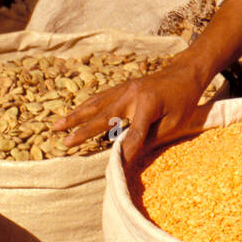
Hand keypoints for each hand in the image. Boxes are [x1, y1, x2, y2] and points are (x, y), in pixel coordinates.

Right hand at [52, 52, 216, 165]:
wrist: (185, 72)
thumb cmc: (183, 100)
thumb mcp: (175, 122)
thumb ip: (151, 136)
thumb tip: (129, 153)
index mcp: (148, 104)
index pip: (133, 135)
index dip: (125, 153)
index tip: (115, 168)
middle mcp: (132, 94)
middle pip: (103, 116)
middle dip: (83, 131)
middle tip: (64, 144)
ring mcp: (125, 88)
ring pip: (95, 104)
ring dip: (75, 115)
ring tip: (56, 125)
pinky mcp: (122, 87)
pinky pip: (100, 98)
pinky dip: (85, 106)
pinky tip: (74, 113)